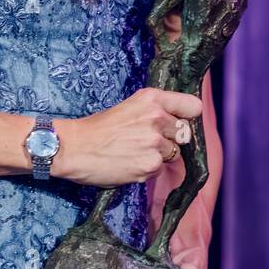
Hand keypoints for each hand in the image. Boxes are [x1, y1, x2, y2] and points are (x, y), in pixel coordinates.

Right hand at [55, 88, 199, 187]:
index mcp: (153, 99)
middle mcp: (158, 118)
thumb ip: (155, 111)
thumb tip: (179, 122)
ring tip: (134, 152)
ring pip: (173, 153)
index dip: (187, 117)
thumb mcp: (130, 107)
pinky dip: (147, 169)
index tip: (180, 122)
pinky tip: (129, 163)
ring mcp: (155, 143)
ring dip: (158, 156)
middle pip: (184, 133)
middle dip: (170, 138)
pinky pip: (159, 169)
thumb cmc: (99, 127)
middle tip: (146, 140)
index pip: (193, 106)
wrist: (74, 147)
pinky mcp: (151, 165)